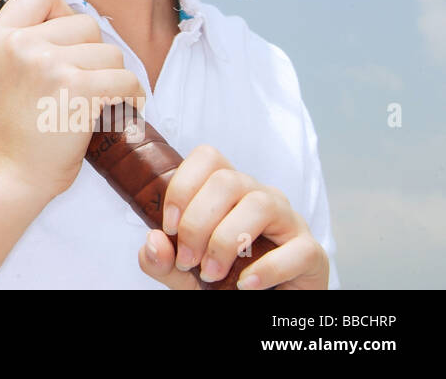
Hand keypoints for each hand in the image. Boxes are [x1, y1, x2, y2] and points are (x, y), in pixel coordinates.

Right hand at [0, 0, 144, 201]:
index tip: (63, 47)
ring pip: (110, 52)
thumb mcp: (4, 69)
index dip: (61, 15)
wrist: (12, 174)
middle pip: (85, 23)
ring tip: (95, 102)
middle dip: (92, 54)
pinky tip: (116, 111)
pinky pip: (126, 79)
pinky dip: (131, 98)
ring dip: (112, 78)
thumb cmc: (16, 128)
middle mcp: (19, 43)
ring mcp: (48, 64)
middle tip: (81, 85)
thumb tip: (79, 19)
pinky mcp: (77, 88)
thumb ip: (31, 38)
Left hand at [137, 144, 329, 289]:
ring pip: (260, 204)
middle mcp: (260, 196)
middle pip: (227, 181)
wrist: (265, 309)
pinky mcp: (312, 252)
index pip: (208, 158)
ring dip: (226, 241)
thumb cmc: (224, 281)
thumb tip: (154, 242)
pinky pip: (296, 249)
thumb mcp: (183, 272)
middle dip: (198, 223)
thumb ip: (161, 259)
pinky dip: (266, 268)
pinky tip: (245, 284)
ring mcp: (289, 221)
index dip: (182, 186)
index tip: (167, 226)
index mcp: (229, 191)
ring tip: (212, 273)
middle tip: (188, 261)